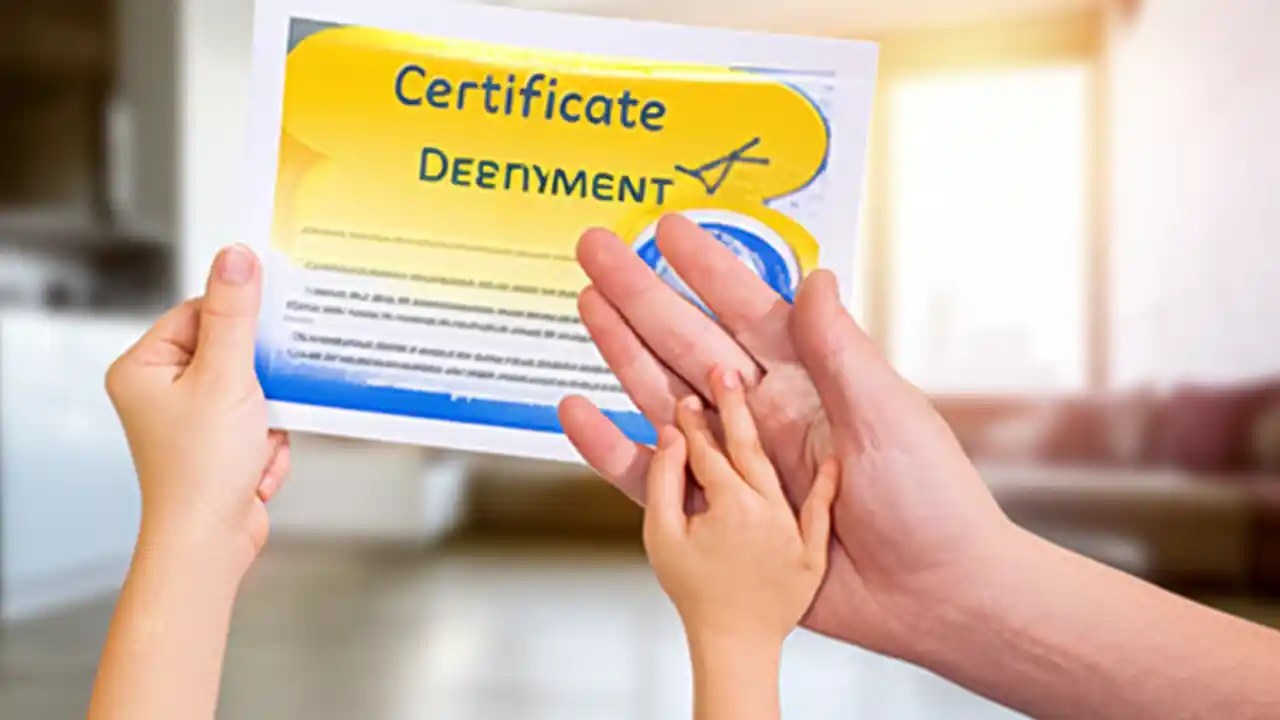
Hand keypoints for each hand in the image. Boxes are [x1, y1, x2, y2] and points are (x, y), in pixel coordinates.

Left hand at [106, 245, 289, 574]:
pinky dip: (270, 441)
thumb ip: (235, 314)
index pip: (201, 312)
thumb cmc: (201, 470)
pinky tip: (256, 464)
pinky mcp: (218, 442)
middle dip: (260, 382)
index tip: (270, 330)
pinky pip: (261, 419)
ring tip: (254, 441)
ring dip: (268, 416)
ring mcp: (191, 418)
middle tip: (262, 397)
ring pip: (254, 387)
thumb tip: (236, 257)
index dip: (241, 322)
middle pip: (232, 350)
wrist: (211, 541)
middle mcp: (162, 390)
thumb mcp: (226, 378)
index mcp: (144, 367)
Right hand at [559, 215, 1012, 661]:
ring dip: (621, 350)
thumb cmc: (929, 502)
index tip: (665, 227)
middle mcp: (763, 411)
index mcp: (809, 378)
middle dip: (640, 294)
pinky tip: (578, 412)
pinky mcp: (715, 514)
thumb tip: (816, 277)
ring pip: (661, 395)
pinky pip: (651, 477)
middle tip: (595, 248)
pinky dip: (611, 447)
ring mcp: (736, 460)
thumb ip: (840, 352)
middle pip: (687, 341)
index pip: (746, 309)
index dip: (705, 268)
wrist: (929, 595)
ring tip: (585, 304)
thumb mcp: (889, 416)